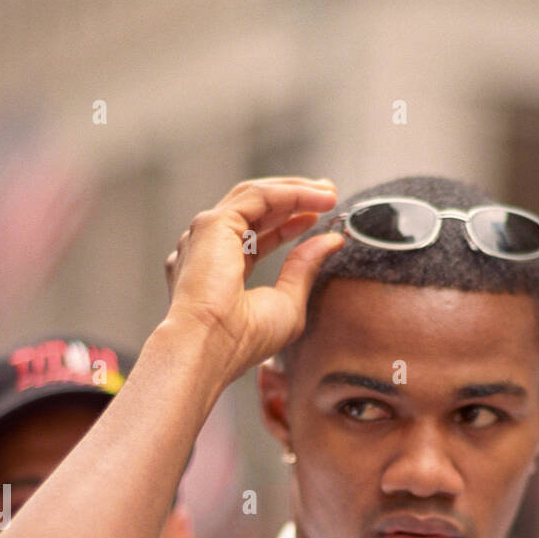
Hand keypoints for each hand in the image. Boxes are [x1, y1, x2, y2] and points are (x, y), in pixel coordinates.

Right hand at [163, 175, 343, 383]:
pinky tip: (317, 197)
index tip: (318, 217)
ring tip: (328, 192)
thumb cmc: (244, 340)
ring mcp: (208, 233)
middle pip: (255, 208)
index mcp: (220, 271)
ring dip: (295, 191)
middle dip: (294, 198)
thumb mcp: (287, 303)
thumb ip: (305, 268)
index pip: (257, 235)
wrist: (213, 347)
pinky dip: (290, 194)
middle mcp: (209, 248)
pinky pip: (258, 196)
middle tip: (328, 193)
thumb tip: (330, 240)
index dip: (289, 223)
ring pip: (255, 196)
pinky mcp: (213, 223)